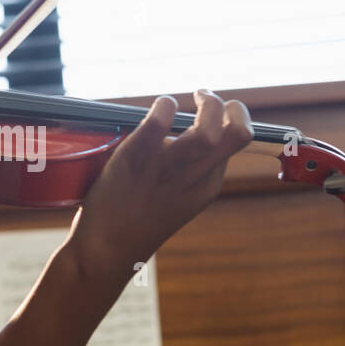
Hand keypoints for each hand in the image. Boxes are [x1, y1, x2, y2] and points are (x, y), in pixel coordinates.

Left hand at [68, 89, 252, 276]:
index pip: (237, 142)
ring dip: (208, 101)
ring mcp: (166, 167)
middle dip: (232, 107)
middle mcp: (193, 177)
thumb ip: (186, 170)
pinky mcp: (135, 157)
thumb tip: (181, 132)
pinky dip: (165, 104)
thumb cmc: (135, 222)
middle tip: (207, 98)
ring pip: (207, 127)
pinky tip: (162, 106)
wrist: (105, 250)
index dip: (233, 119)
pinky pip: (160, 120)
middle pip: (238, 134)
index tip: (219, 111)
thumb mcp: (174, 198)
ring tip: (195, 95)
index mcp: (206, 186)